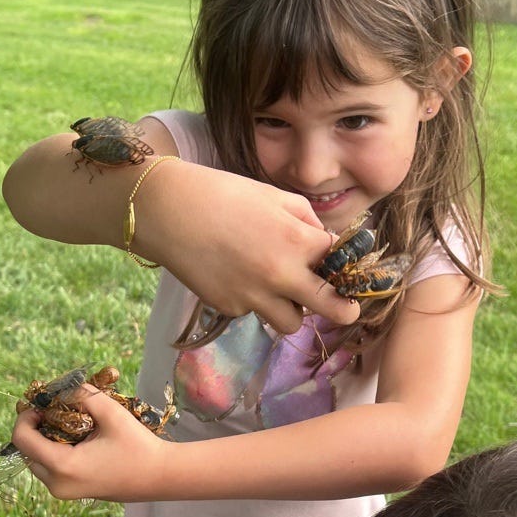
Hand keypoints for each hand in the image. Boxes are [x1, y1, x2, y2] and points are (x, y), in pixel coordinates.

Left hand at [11, 387, 168, 501]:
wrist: (161, 476)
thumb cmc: (139, 445)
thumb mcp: (110, 413)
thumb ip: (81, 394)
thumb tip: (59, 388)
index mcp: (63, 466)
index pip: (22, 439)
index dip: (25, 417)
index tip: (43, 404)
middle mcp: (57, 484)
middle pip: (26, 451)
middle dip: (35, 427)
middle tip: (55, 410)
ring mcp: (64, 492)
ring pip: (37, 461)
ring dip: (44, 439)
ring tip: (69, 424)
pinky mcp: (72, 493)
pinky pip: (50, 469)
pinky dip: (55, 451)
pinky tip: (77, 438)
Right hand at [139, 163, 360, 334]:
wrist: (169, 211)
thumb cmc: (223, 194)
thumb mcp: (274, 195)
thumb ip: (306, 219)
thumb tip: (325, 241)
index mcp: (297, 241)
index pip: (340, 262)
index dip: (339, 261)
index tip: (335, 263)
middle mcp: (281, 275)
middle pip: (332, 308)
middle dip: (345, 310)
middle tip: (347, 310)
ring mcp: (255, 297)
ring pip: (292, 322)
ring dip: (292, 308)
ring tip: (276, 287)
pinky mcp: (231, 308)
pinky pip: (254, 312)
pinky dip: (252, 299)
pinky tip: (234, 274)